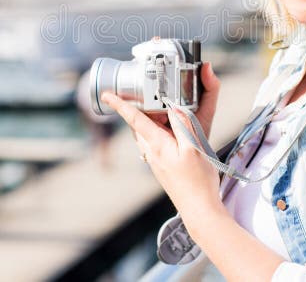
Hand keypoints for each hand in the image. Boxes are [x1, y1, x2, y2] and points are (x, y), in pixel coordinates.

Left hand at [101, 76, 222, 221]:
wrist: (199, 210)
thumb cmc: (198, 181)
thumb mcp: (194, 148)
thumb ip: (183, 125)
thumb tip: (174, 107)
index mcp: (158, 145)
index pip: (134, 120)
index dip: (120, 105)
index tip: (107, 95)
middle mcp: (152, 153)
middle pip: (138, 125)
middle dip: (138, 109)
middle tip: (147, 96)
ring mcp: (155, 162)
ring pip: (145, 134)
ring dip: (149, 121)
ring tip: (163, 112)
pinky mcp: (161, 168)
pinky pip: (153, 144)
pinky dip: (157, 132)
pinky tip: (172, 133)